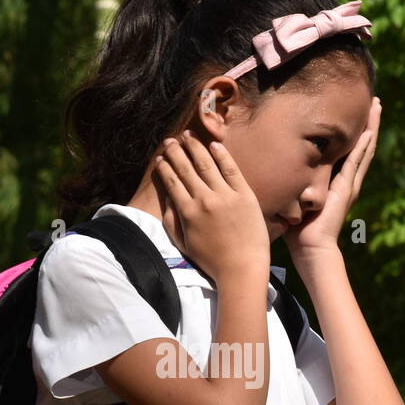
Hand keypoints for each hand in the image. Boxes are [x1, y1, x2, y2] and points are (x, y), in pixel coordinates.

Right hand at [152, 130, 270, 284]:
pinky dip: (222, 155)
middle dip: (176, 151)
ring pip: (206, 164)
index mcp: (187, 212)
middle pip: (186, 168)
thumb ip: (172, 221)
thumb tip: (167, 199)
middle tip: (170, 140)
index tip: (160, 158)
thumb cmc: (211, 260)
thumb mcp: (184, 244)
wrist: (242, 268)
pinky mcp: (245, 195)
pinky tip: (213, 144)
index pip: (172, 182)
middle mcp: (204, 200)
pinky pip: (231, 169)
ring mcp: (226, 196)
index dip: (165, 167)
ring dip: (195, 147)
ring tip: (188, 135)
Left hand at [282, 96, 381, 264]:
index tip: (358, 113)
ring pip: (364, 149)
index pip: (349, 151)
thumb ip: (293, 185)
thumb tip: (275, 172)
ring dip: (371, 127)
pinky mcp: (346, 189)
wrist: (311, 248)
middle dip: (368, 123)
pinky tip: (369, 131)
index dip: (355, 132)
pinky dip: (364, 146)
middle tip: (375, 102)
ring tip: (377, 107)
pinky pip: (357, 162)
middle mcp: (347, 181)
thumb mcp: (295, 199)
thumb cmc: (299, 230)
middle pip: (362, 145)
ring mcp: (349, 184)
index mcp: (337, 183)